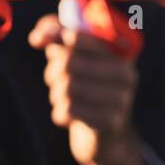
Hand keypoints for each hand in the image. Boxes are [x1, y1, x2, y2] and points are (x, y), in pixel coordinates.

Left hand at [29, 14, 150, 164]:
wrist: (104, 130)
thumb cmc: (84, 82)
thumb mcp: (71, 52)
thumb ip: (53, 33)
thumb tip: (37, 37)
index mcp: (118, 53)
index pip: (76, 36)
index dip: (55, 37)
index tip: (44, 43)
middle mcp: (126, 74)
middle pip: (67, 62)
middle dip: (52, 70)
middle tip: (54, 77)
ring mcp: (121, 100)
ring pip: (66, 88)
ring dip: (56, 93)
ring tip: (63, 97)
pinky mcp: (111, 122)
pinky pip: (68, 110)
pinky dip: (60, 112)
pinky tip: (69, 114)